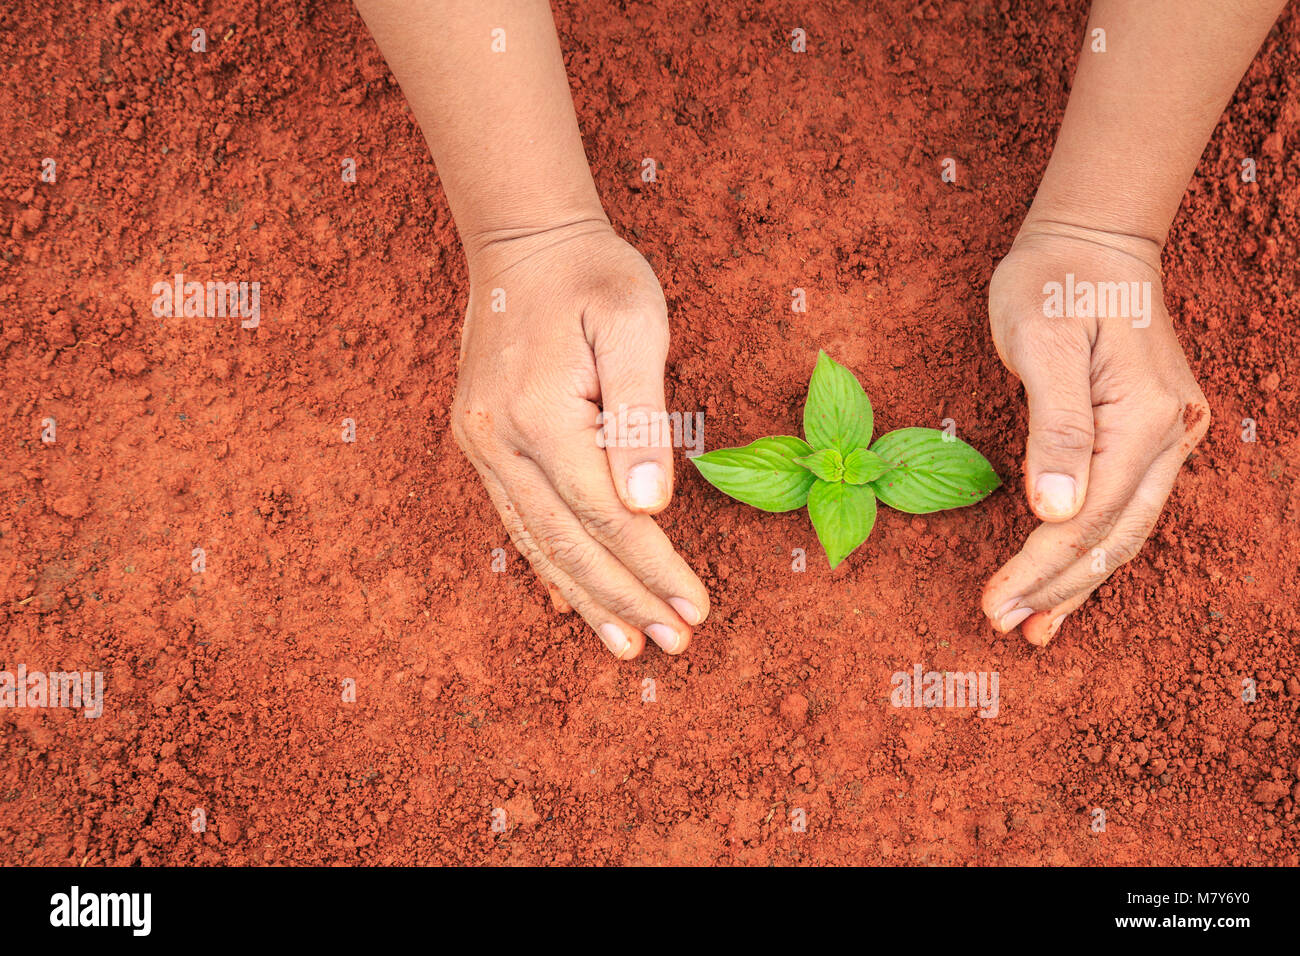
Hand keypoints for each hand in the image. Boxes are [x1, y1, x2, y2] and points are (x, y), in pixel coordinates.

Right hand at [450, 221, 708, 658]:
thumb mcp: (633, 324)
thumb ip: (641, 416)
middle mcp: (501, 441)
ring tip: (626, 645)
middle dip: (626, 598)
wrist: (523, 244)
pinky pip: (518, 521)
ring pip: (539, 542)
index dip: (654, 568)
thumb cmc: (593, 277)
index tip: (695, 608)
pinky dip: (550, 566)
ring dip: (587, 598)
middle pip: (571, 543)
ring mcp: (484, 447)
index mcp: (541, 414)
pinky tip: (573, 601)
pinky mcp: (482, 446)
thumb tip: (650, 506)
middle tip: (671, 645)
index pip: (607, 515)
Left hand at [981, 225, 1209, 645]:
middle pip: (1113, 535)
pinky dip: (1093, 550)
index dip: (1040, 567)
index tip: (995, 603)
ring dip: (1078, 582)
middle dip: (1057, 587)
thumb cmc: (1055, 282)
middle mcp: (1168, 435)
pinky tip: (1068, 583)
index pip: (1089, 517)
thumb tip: (1053, 512)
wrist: (1091, 240)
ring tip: (1036, 628)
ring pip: (1124, 530)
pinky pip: (1123, 507)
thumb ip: (1054, 429)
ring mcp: (1166, 437)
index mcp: (1143, 417)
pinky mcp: (1148, 435)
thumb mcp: (1043, 343)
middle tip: (1004, 626)